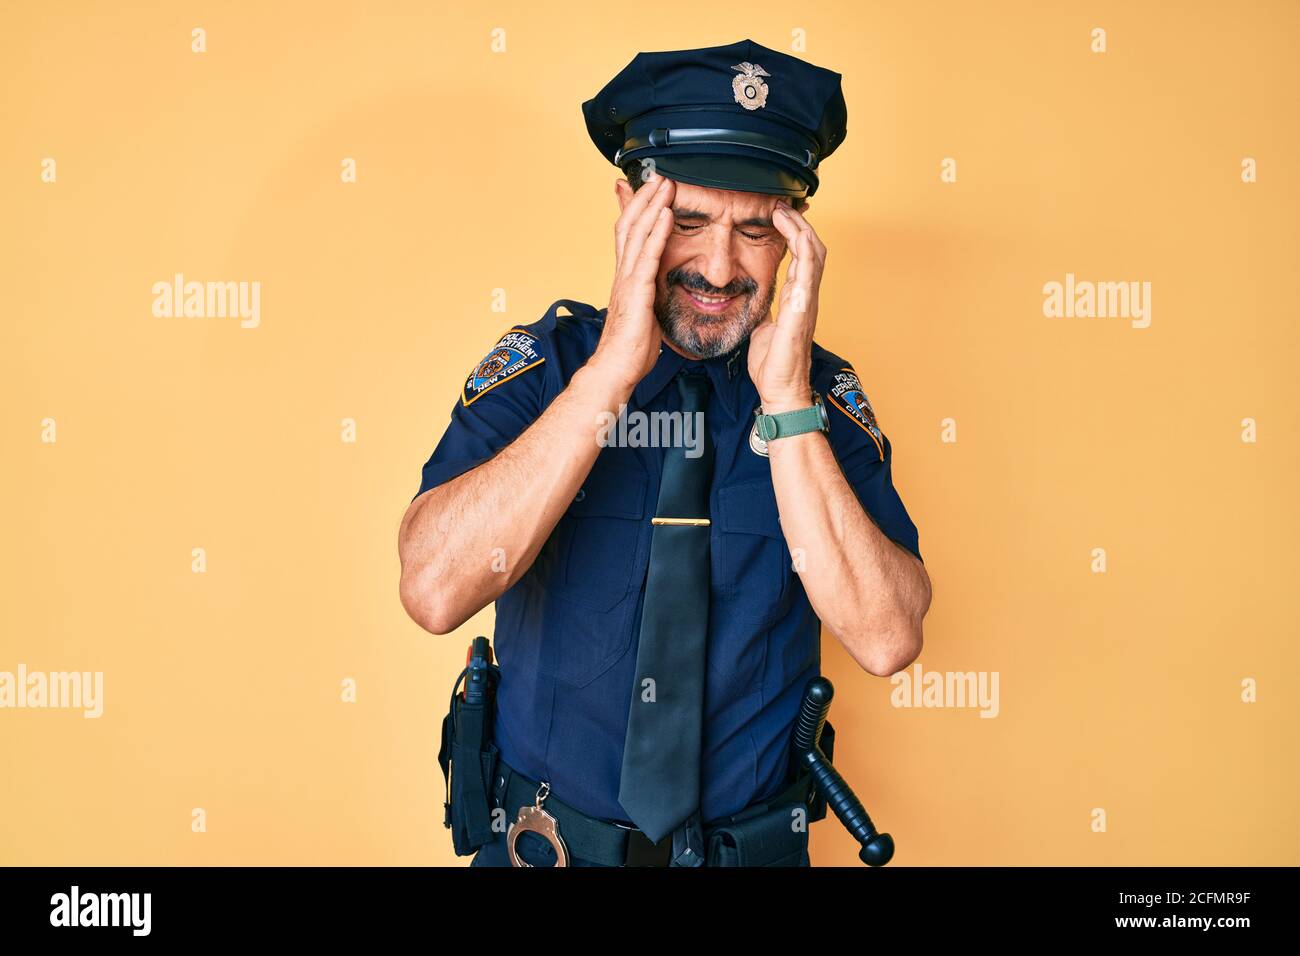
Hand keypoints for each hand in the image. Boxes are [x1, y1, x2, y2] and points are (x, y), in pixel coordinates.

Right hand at [588, 170, 675, 391]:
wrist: (615, 370)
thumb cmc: (630, 350)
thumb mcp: (645, 315)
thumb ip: (649, 296)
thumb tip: (655, 291)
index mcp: (626, 279)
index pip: (629, 235)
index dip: (637, 210)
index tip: (649, 190)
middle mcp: (623, 274)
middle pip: (629, 225)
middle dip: (644, 198)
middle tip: (659, 174)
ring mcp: (627, 280)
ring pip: (637, 233)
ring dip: (652, 205)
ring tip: (665, 183)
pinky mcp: (636, 291)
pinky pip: (648, 255)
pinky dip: (657, 232)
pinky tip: (667, 214)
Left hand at [747, 202, 825, 412]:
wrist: (780, 389)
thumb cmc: (773, 365)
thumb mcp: (763, 330)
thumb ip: (763, 313)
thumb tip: (750, 303)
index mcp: (796, 299)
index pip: (800, 257)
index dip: (792, 233)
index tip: (776, 215)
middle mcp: (805, 295)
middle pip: (812, 247)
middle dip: (797, 222)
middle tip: (780, 203)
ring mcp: (807, 300)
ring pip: (814, 252)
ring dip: (800, 227)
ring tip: (783, 208)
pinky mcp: (803, 307)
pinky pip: (808, 269)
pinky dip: (802, 246)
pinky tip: (793, 231)